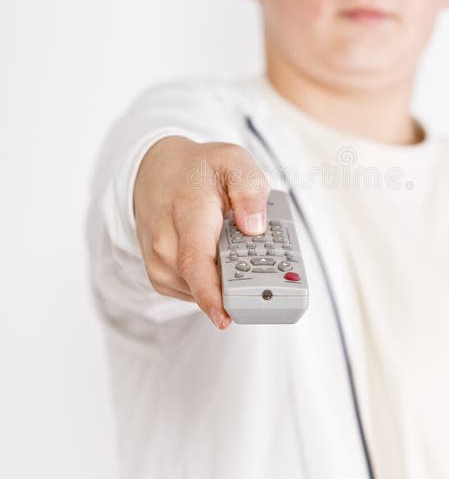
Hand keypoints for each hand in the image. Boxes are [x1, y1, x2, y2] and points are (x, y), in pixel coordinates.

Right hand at [133, 136, 269, 329]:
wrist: (153, 172)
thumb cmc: (197, 169)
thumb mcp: (232, 160)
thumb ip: (250, 188)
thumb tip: (255, 227)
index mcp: (187, 214)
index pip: (194, 261)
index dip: (211, 294)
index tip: (225, 317)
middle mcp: (166, 243)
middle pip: (203, 282)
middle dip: (239, 286)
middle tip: (266, 272)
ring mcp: (160, 263)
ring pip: (200, 291)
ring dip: (226, 282)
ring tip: (238, 252)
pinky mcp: (161, 277)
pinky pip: (194, 291)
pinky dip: (212, 282)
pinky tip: (221, 260)